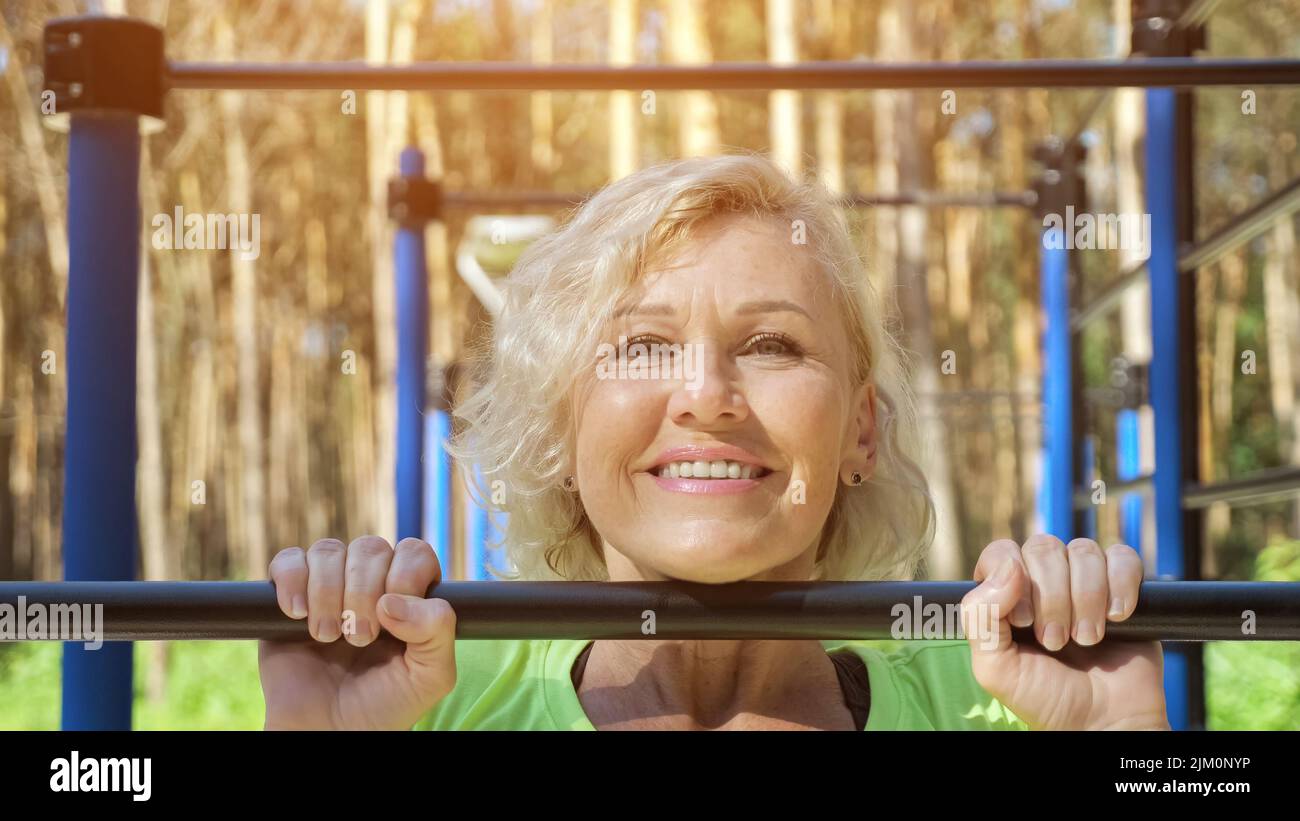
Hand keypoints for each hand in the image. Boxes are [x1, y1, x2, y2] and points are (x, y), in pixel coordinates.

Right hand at [258, 536, 456, 729]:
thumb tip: (393, 599)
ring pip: (329, 551)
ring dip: (328, 594)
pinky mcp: (289, 594)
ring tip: (327, 637)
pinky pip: (289, 561)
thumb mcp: (430, 675)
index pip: (414, 553)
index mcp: (410, 595)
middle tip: (360, 639)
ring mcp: (330, 585)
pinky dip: (293, 581)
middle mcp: (371, 582)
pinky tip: (297, 615)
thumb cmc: (383, 704)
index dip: (404, 577)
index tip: (391, 619)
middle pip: (370, 548)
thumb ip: (436, 631)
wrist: (327, 731)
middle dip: (364, 593)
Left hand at [961, 535, 1167, 729]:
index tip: (1024, 622)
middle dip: (1052, 598)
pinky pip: (1124, 557)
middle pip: (1043, 547)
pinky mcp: (1125, 586)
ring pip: (1083, 550)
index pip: (1002, 553)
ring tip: (1087, 639)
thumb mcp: (994, 666)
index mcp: (1007, 594)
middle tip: (1056, 641)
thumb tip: (1009, 566)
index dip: (1011, 579)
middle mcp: (1045, 581)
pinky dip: (1121, 585)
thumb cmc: (1045, 697)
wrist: (1103, 723)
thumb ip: (981, 615)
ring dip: (1086, 598)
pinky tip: (1117, 618)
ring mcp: (1085, 581)